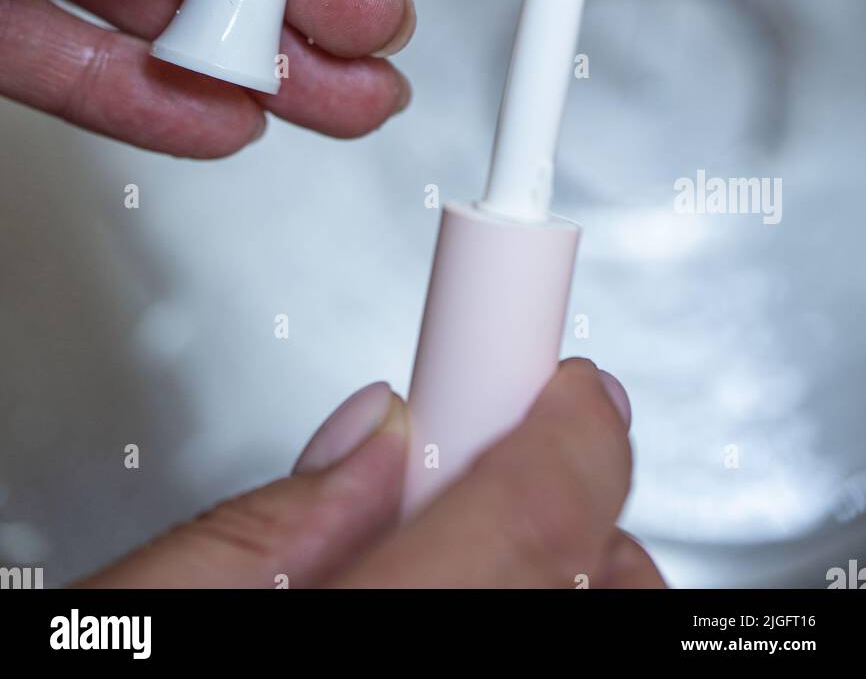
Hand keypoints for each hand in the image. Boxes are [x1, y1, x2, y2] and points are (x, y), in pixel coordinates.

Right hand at [75, 360, 664, 589]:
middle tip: (497, 473)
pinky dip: (546, 627)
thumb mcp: (134, 618)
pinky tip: (470, 613)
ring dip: (565, 580)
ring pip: (598, 637)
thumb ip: (266, 525)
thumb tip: (380, 434)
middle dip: (569, 511)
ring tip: (464, 564)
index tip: (569, 382)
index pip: (527, 522)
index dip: (563, 426)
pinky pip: (575, 673)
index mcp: (364, 648)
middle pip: (596, 587)